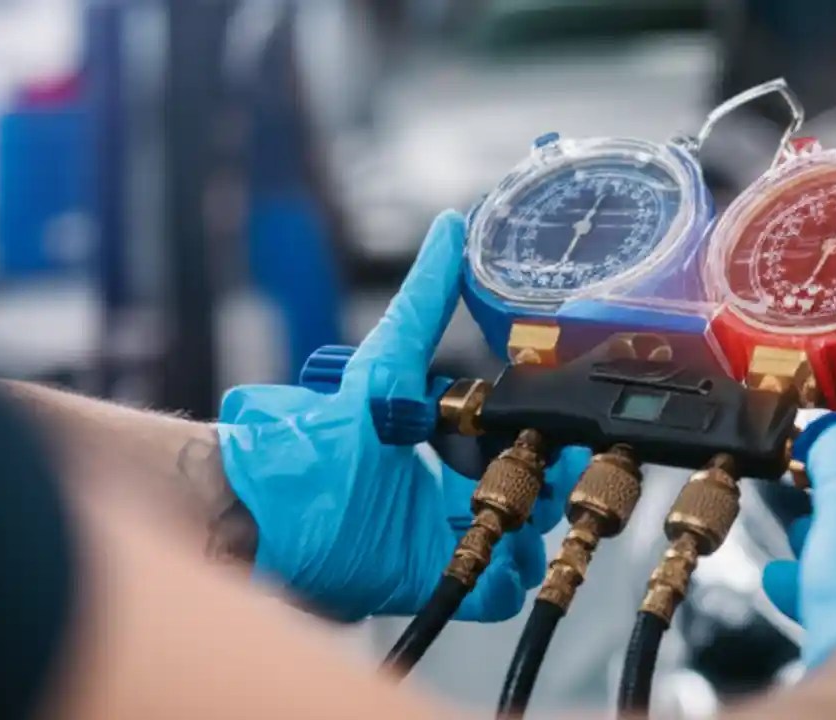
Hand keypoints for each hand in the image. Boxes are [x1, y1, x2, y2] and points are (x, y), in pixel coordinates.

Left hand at [216, 211, 589, 622]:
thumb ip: (423, 301)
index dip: (542, 441)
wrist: (268, 509)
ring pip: (511, 544)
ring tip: (536, 518)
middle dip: (547, 489)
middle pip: (518, 496)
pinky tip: (511, 559)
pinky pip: (487, 590)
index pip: (508, 444)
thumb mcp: (386, 360)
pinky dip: (506, 580)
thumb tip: (450, 227)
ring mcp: (436, 542)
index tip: (567, 432)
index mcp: (438, 444)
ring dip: (533, 535)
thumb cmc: (323, 434)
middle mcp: (438, 494)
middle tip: (560, 478)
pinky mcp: (428, 582)